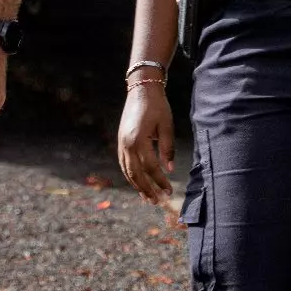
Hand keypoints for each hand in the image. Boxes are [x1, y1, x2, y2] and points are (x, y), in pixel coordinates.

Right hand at [117, 79, 178, 213]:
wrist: (142, 89)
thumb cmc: (158, 106)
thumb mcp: (166, 126)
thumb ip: (167, 148)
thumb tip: (169, 169)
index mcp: (139, 140)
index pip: (151, 167)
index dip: (160, 181)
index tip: (169, 191)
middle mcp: (127, 144)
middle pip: (136, 173)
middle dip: (147, 189)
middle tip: (157, 201)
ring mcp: (121, 143)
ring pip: (127, 170)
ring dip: (137, 185)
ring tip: (147, 198)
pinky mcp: (121, 140)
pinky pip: (123, 163)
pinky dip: (130, 175)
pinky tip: (137, 183)